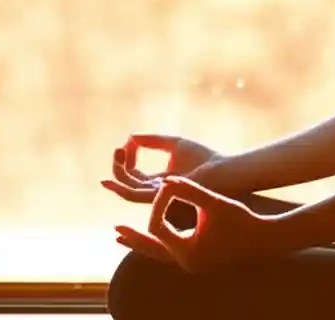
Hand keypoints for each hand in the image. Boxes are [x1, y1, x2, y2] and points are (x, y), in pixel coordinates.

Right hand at [102, 133, 224, 202]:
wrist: (224, 170)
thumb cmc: (205, 158)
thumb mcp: (175, 144)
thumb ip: (153, 140)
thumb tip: (131, 137)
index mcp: (160, 182)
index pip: (134, 175)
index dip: (126, 159)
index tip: (128, 143)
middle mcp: (157, 192)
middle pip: (128, 184)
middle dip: (119, 167)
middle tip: (118, 149)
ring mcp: (159, 197)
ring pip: (128, 192)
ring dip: (118, 175)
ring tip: (117, 155)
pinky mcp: (162, 197)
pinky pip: (136, 196)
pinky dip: (122, 187)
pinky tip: (111, 179)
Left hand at [114, 176, 269, 272]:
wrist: (265, 238)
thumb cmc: (242, 219)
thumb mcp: (214, 202)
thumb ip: (188, 190)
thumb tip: (165, 179)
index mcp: (187, 249)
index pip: (158, 225)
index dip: (159, 204)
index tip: (168, 187)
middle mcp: (186, 262)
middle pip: (151, 249)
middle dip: (134, 238)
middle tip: (115, 231)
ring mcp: (192, 264)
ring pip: (160, 254)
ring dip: (143, 242)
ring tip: (124, 236)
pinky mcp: (198, 261)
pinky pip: (171, 254)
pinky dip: (160, 244)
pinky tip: (155, 236)